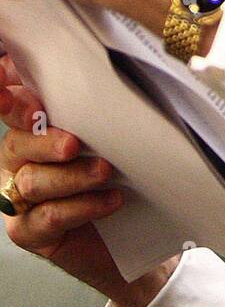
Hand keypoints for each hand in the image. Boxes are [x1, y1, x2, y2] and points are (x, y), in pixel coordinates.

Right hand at [0, 51, 177, 306]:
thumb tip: (111, 73)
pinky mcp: (27, 231)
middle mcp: (18, 158)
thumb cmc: (120, 173)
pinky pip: (46, 217)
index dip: (8, 95)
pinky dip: (81, 207)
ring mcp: (17, 196)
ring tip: (106, 172)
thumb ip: (99, 108)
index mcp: (33, 126)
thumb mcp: (112, 135)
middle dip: (45, 142)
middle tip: (75, 144)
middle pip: (15, 143)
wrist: (132, 233)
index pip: (11, 101)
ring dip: (73, 176)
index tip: (16, 89)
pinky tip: (110, 201)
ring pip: (32, 181)